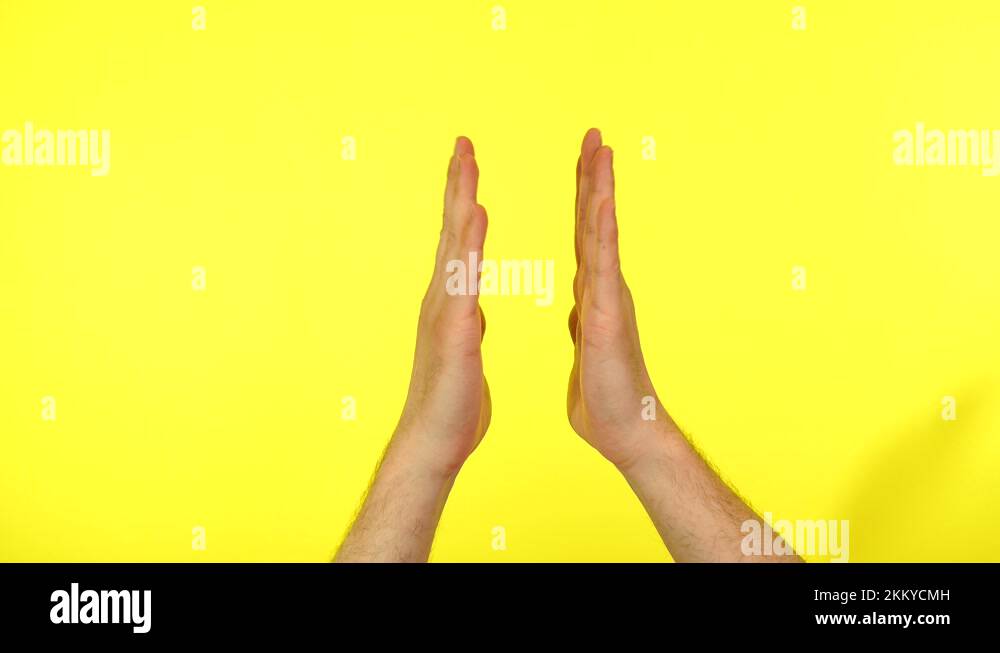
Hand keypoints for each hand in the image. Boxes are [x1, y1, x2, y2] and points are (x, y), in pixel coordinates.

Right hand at [393, 136, 490, 477]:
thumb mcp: (465, 354)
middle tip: (464, 143)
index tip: (470, 169)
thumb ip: (467, 328)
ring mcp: (444, 310)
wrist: (435, 441)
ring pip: (454, 244)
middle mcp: (442, 297)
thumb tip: (472, 315)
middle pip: (452, 231)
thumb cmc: (454, 403)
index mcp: (453, 303)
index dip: (464, 204)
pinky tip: (478, 214)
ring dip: (460, 199)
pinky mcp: (454, 327)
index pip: (460, 244)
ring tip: (467, 160)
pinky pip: (463, 275)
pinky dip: (469, 242)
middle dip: (457, 184)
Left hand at [567, 129, 675, 469]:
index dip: (581, 197)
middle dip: (593, 176)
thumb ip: (584, 322)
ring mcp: (609, 297)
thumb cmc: (605, 395)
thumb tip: (581, 308)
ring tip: (601, 149)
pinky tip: (600, 202)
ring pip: (602, 233)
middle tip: (593, 134)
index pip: (583, 234)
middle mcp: (604, 286)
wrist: (624, 430)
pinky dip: (602, 231)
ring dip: (601, 189)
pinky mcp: (608, 314)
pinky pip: (604, 265)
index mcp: (592, 292)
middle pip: (595, 221)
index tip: (581, 160)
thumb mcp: (585, 348)